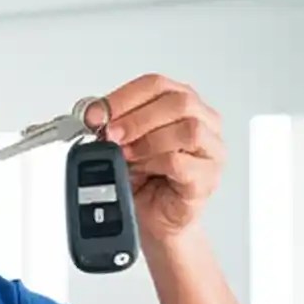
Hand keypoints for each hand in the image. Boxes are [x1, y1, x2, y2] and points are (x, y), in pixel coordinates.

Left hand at [88, 74, 224, 241]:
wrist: (151, 218)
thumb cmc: (142, 178)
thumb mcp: (120, 144)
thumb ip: (112, 126)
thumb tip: (94, 117)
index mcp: (180, 104)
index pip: (156, 85)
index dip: (122, 97)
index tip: (95, 114)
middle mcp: (202, 121)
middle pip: (178, 102)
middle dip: (136, 118)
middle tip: (110, 134)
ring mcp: (210, 150)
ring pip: (188, 129)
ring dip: (148, 141)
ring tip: (126, 155)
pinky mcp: (207, 179)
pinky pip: (182, 163)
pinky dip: (155, 164)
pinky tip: (141, 169)